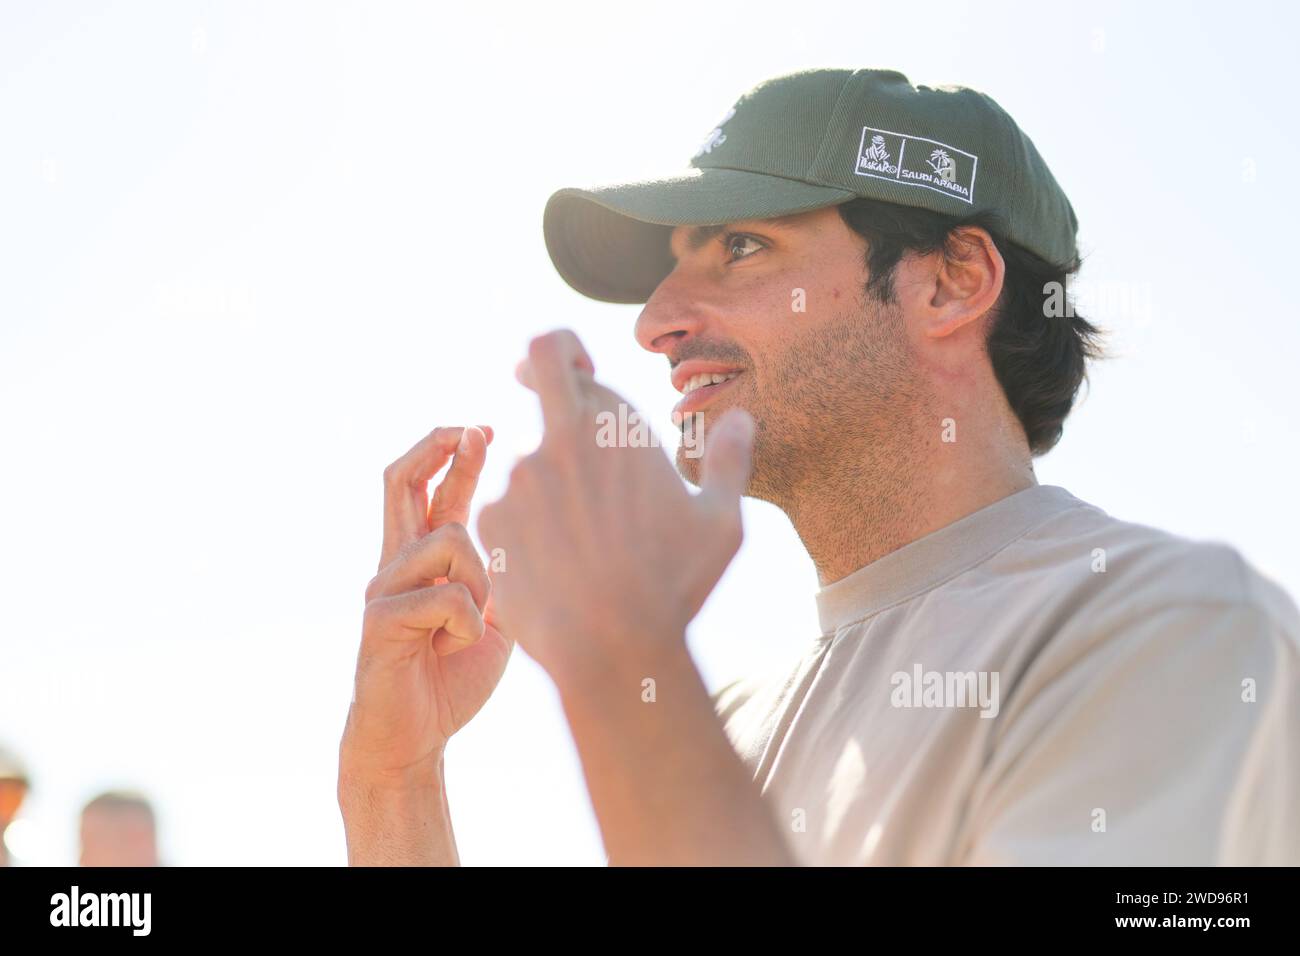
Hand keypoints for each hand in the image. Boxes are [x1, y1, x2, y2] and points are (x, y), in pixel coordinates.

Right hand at [340, 425, 511, 788]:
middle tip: (470, 428)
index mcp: (424, 562)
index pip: (435, 491)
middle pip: (400, 478)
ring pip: (450, 541)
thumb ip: (499, 577)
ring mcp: (382, 587)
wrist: (415, 740)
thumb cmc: (453, 680)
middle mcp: (396, 563)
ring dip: (482, 583)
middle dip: (437, 445)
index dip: (456, 455)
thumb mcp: (493, 618)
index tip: (482, 428)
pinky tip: (451, 651)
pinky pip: (446, 598)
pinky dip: (467, 626)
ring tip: (471, 628)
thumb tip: (526, 530)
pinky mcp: (378, 619)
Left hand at [476, 331, 753, 690]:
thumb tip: (741, 420)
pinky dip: (523, 527)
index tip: (575, 373)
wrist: (612, 648)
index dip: (565, 356)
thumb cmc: (673, 585)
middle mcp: (560, 437)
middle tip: (532, 383)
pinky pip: (503, 509)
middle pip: (533, 370)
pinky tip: (553, 566)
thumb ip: (729, 461)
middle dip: (533, 370)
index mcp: (615, 424)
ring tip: (577, 538)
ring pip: (521, 455)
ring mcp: (518, 477)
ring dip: (543, 477)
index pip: (560, 352)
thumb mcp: (720, 523)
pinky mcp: (491, 520)